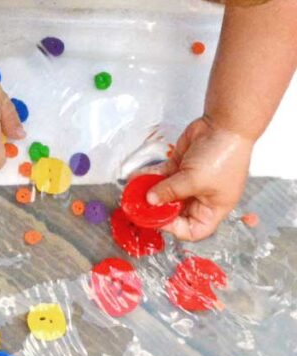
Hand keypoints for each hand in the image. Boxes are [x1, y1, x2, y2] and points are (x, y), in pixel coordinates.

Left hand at [147, 115, 253, 241]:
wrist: (223, 125)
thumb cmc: (222, 156)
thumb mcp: (194, 180)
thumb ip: (170, 191)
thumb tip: (150, 200)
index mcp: (214, 207)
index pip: (194, 230)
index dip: (175, 228)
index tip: (156, 220)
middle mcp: (202, 197)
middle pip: (176, 212)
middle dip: (157, 210)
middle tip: (138, 208)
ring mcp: (190, 181)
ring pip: (166, 193)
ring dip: (149, 193)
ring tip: (132, 193)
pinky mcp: (180, 166)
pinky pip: (162, 176)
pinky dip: (149, 177)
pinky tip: (135, 178)